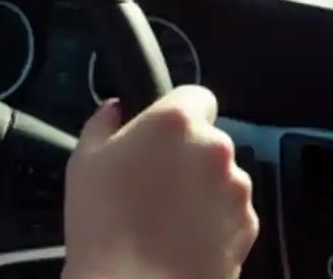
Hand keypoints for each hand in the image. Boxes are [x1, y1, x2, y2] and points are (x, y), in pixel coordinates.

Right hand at [62, 86, 257, 278]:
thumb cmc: (102, 224)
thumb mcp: (84, 160)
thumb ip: (104, 122)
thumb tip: (115, 109)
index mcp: (176, 122)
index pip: (197, 96)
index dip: (178, 113)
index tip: (161, 135)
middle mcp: (215, 148)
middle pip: (209, 140)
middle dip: (188, 155)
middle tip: (154, 182)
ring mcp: (236, 189)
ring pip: (222, 177)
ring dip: (202, 188)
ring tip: (166, 216)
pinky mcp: (248, 226)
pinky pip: (232, 212)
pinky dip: (214, 220)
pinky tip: (182, 238)